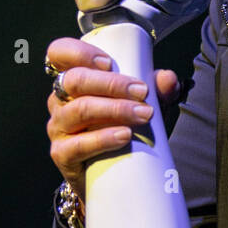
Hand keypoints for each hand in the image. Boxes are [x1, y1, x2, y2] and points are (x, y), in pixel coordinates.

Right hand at [46, 36, 181, 203]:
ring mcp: (58, 128)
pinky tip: (124, 136)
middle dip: (111, 83)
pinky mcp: (62, 155)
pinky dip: (103, 138)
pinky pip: (78, 144)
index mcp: (73, 81)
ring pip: (79, 110)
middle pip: (74, 80)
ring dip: (115, 109)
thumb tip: (168, 78)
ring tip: (143, 114)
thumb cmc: (123, 127)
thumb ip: (157, 90)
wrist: (109, 175)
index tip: (108, 62)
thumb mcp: (141, 104)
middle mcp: (60, 101)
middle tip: (142, 91)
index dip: (79, 52)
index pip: (59, 53)